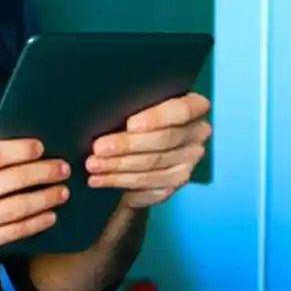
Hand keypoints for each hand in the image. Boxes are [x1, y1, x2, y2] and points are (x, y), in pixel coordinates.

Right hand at [0, 119, 70, 278]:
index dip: (22, 148)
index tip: (40, 146)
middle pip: (13, 180)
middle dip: (43, 172)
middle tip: (63, 167)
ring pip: (18, 208)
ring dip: (46, 198)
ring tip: (63, 191)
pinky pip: (11, 233)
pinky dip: (34, 224)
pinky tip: (48, 217)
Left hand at [85, 92, 211, 208]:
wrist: (135, 147)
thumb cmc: (133, 117)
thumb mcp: (134, 106)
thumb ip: (130, 105)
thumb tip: (106, 109)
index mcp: (193, 106)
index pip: (182, 109)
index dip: (157, 118)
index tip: (130, 124)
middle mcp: (197, 133)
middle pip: (164, 140)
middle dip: (127, 145)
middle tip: (98, 148)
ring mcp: (189, 160)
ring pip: (154, 165)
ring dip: (119, 167)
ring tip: (93, 165)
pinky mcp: (176, 181)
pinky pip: (150, 185)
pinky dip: (120, 182)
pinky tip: (100, 179)